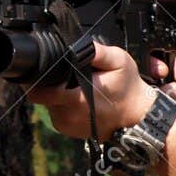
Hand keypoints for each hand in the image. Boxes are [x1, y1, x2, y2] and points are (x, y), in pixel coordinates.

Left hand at [24, 42, 156, 142]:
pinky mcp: (69, 131)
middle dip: (50, 83)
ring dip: (57, 94)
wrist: (138, 115)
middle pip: (42, 95)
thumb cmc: (128, 88)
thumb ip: (96, 52)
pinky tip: (79, 99)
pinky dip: (63, 106)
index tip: (44, 68)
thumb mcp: (118, 61)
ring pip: (48, 104)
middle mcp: (68, 114)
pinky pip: (57, 114)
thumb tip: (77, 45)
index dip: (36, 79)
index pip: (38, 91)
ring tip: (77, 88)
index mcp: (75, 98)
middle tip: (68, 76)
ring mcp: (67, 125)